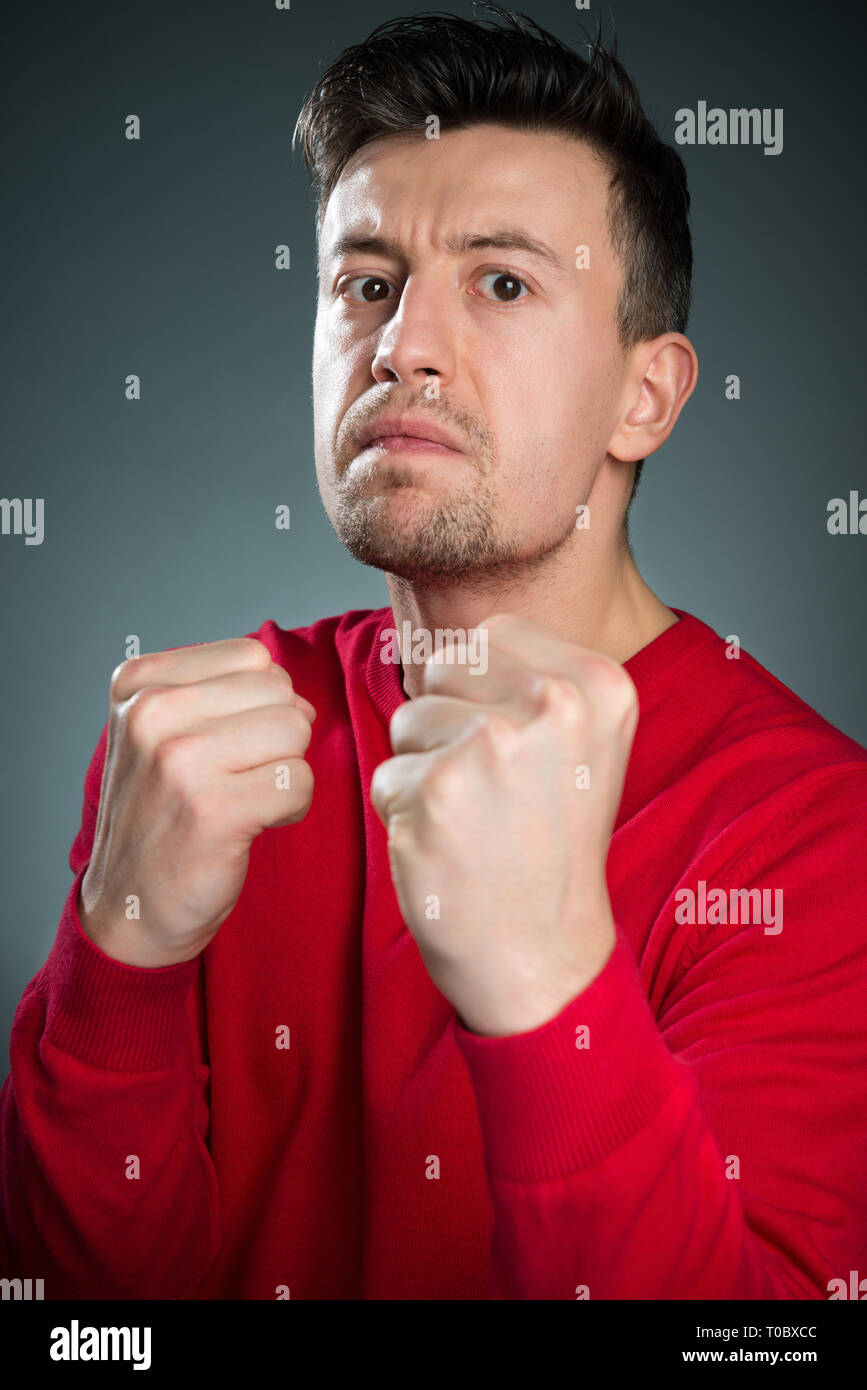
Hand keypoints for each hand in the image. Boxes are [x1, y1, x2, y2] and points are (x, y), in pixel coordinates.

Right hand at [79, 638, 315, 966]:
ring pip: (294, 731)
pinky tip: (253, 825)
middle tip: (239, 778)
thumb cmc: (163, 816)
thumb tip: (302, 699)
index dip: (261, 702)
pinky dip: (292, 807)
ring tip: (245, 800)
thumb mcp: (163, 733)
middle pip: (279, 690)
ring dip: (286, 770)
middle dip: (278, 736)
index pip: (251, 656)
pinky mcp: (212, 810)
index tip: (227, 745)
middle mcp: (150, 713)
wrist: (131, 907)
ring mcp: (178, 760)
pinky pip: (299, 780)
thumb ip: (224, 694)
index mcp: (138, 683)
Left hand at [370, 614, 637, 1035]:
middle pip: (442, 670)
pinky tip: (449, 849)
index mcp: (598, 684)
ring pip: (408, 721)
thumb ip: (531, 680)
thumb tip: (448, 638)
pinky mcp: (437, 790)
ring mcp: (493, 746)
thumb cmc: (549, 847)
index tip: (515, 755)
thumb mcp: (579, 745)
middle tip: (491, 793)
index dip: (479, 693)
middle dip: (445, 726)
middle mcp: (553, 705)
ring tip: (472, 821)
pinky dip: (404, 816)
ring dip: (422, 772)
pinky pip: (387, 776)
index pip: (491, 636)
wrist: (543, 954)